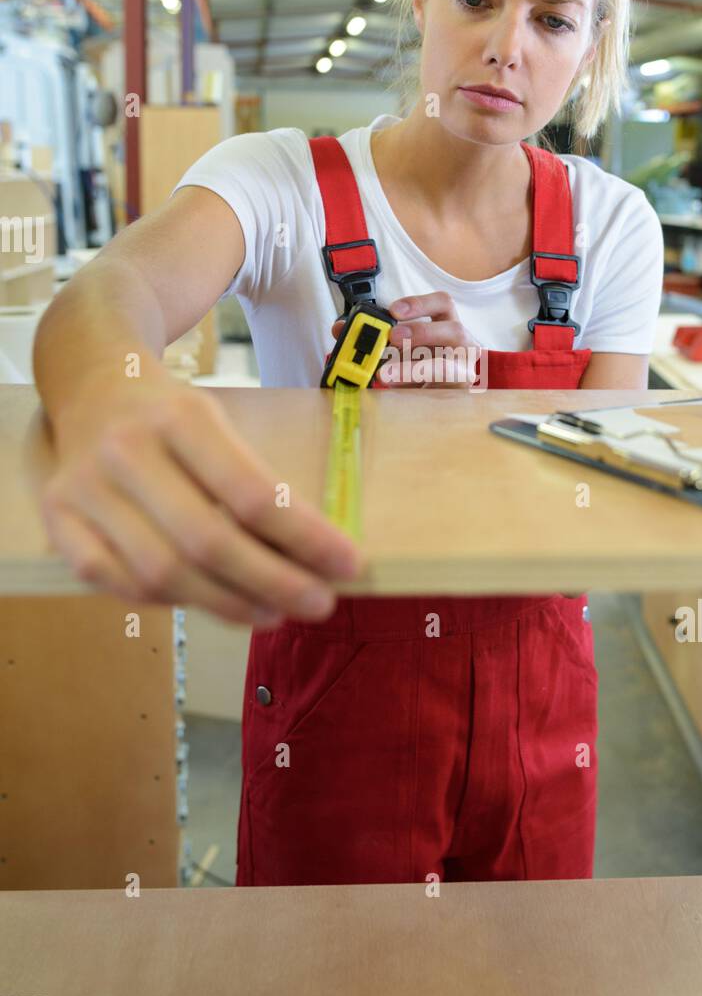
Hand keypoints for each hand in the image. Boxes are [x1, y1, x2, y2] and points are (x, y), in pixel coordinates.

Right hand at [40, 374, 362, 625]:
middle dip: (274, 583)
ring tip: (273, 613)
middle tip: (318, 603)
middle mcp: (126, 451)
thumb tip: (316, 555)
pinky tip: (210, 604)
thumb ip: (255, 481)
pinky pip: (119, 584)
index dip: (305, 538)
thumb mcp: (218, 422)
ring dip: (228, 605)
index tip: (348, 565)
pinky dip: (171, 603)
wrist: (91, 382)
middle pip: (208, 541)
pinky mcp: (58, 520)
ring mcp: (85, 488)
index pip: (251, 493)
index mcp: (180, 417)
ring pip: (163, 573)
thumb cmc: (169, 413)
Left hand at [331, 292, 482, 388]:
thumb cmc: (419, 363)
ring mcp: (464, 371)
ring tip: (385, 374)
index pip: (443, 303)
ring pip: (448, 366)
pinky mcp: (458, 395)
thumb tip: (341, 329)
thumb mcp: (397, 346)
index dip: (420, 304)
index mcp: (446, 323)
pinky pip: (438, 394)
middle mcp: (462, 343)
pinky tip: (396, 391)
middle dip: (421, 333)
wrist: (436, 397)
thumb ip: (373, 335)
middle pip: (454, 330)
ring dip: (415, 368)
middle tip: (392, 337)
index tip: (394, 310)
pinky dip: (415, 392)